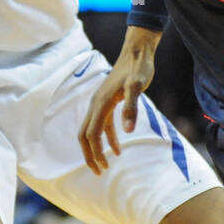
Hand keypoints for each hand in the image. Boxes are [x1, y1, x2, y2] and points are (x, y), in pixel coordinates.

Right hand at [78, 48, 154, 175]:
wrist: (138, 51)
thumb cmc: (139, 68)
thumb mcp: (138, 87)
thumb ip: (132, 108)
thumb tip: (128, 131)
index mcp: (101, 103)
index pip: (92, 134)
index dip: (95, 153)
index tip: (102, 169)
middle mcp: (96, 104)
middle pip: (85, 135)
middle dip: (89, 155)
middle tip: (99, 172)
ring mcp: (100, 102)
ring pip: (92, 130)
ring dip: (98, 148)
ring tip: (107, 164)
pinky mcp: (107, 101)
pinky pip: (102, 124)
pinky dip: (107, 138)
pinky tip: (118, 147)